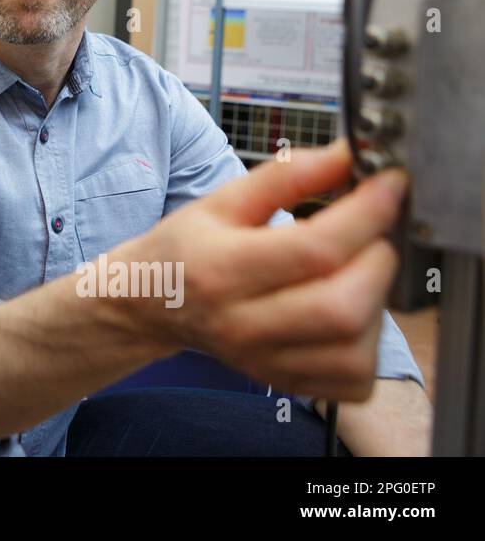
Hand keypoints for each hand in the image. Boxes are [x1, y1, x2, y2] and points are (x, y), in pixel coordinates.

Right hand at [115, 139, 404, 401]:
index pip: (314, 249)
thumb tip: (348, 156)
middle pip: (341, 307)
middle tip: (370, 235)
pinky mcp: (287, 383)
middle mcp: (242, 324)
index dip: (366, 213)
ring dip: (375, 302)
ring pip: (355, 349)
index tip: (389, 183)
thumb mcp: (223, 200)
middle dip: (376, 261)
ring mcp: (266, 362)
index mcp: (222, 269)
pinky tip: (352, 313)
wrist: (151, 304)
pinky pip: (354, 380)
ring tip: (356, 271)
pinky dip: (370, 345)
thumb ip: (286, 176)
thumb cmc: (187, 248)